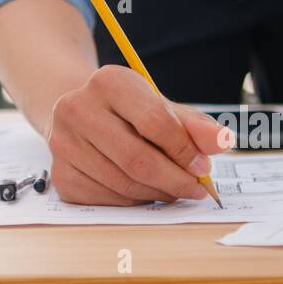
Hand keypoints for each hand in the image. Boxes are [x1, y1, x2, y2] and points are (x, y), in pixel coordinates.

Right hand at [44, 64, 234, 204]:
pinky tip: (141, 189)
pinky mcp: (59, 173)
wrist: (79, 113)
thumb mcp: (162, 107)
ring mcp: (63, 143)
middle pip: (137, 159)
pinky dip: (132, 202)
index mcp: (108, 81)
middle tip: (195, 189)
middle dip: (175, 181)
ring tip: (171, 189)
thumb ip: (194, 125)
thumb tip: (222, 142)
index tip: (203, 167)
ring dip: (156, 194)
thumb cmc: (128, 112)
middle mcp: (77, 108)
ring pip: (123, 185)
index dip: (185, 150)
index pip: (155, 122)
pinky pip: (106, 200)